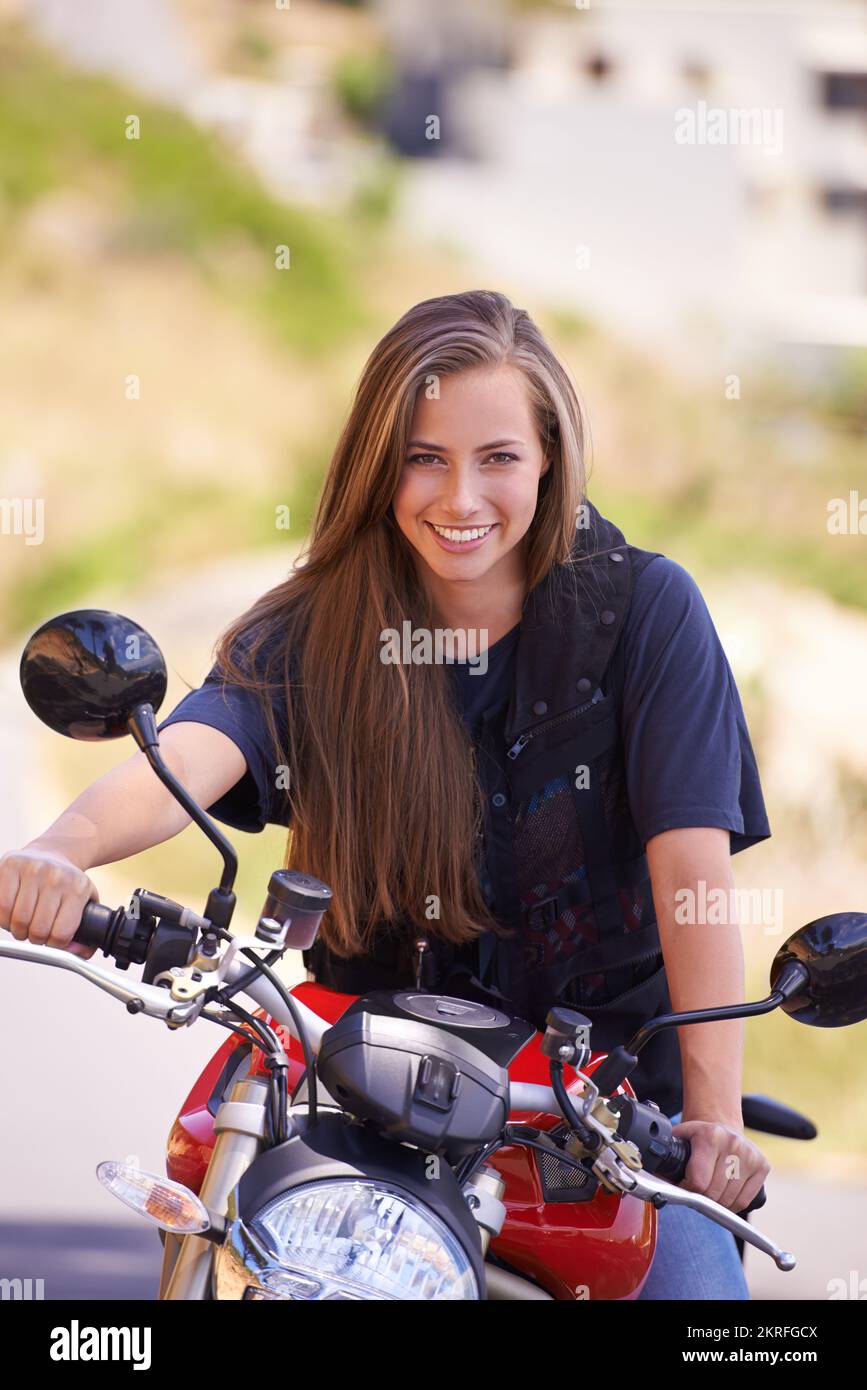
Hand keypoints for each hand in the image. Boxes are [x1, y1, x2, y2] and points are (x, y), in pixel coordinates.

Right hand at [0, 845, 99, 959]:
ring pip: (17, 920)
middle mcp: (56, 876)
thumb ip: (89, 935)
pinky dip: (3, 918)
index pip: (61, 934)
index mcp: (78, 888)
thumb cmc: (68, 884)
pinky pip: (1, 905)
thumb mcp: (86, 904)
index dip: (54, 944)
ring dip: (18, 930)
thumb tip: (76, 953)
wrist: (53, 853)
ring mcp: (33, 869)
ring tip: (23, 924)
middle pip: (37, 930)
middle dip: (35, 939)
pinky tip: (11, 914)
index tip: (52, 938)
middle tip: (35, 932)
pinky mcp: (11, 865)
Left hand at [671, 1117, 769, 1213]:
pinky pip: (745, 1201)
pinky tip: (724, 1194)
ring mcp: (750, 1155)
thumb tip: (652, 1178)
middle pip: (714, 1193)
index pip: (698, 1181)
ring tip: (709, 1192)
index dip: (688, 1189)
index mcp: (711, 1136)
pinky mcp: (763, 1165)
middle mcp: (733, 1144)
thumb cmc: (698, 1137)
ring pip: (730, 1200)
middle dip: (702, 1197)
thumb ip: (667, 1157)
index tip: (684, 1186)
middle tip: (696, 1190)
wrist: (721, 1124)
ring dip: (717, 1203)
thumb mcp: (680, 1138)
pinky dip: (732, 1205)